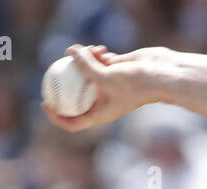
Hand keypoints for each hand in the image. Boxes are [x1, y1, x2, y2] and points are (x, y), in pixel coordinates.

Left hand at [40, 44, 164, 131]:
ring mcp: (108, 86)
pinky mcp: (114, 72)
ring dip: (84, 62)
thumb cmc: (136, 83)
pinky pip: (98, 63)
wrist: (161, 74)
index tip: (45, 103)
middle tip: (52, 72)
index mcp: (100, 114)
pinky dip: (97, 55)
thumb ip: (85, 64)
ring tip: (86, 50)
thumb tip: (69, 51)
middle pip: (75, 96)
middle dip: (64, 84)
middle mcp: (102, 101)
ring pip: (87, 75)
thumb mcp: (106, 75)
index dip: (56, 116)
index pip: (73, 122)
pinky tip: (100, 48)